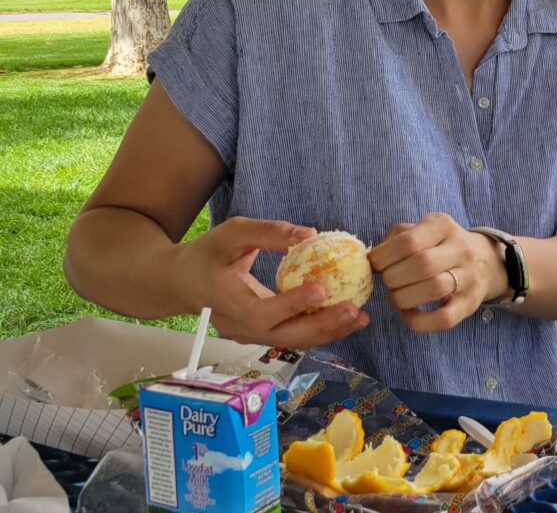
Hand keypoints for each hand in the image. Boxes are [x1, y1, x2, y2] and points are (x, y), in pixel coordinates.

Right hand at [176, 216, 368, 348]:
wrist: (180, 283)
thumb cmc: (205, 254)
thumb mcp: (232, 233)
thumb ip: (268, 232)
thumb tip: (311, 235)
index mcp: (226, 300)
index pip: (260, 312)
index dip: (291, 304)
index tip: (321, 288)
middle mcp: (237, 326)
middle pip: (282, 335)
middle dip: (321, 325)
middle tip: (353, 310)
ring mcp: (249, 336)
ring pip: (291, 341)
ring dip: (327, 332)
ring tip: (360, 318)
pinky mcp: (260, 336)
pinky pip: (292, 337)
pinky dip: (320, 330)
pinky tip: (345, 320)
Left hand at [369, 213, 506, 332]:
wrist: (484, 262)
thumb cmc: (439, 246)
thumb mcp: (421, 230)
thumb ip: (395, 239)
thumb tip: (372, 259)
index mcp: (442, 226)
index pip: (409, 241)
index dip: (385, 257)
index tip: (376, 264)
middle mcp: (460, 249)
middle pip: (422, 264)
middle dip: (394, 278)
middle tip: (388, 281)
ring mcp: (469, 277)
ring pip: (434, 288)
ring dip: (404, 298)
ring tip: (396, 297)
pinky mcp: (469, 304)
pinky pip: (444, 318)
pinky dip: (419, 322)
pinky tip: (408, 315)